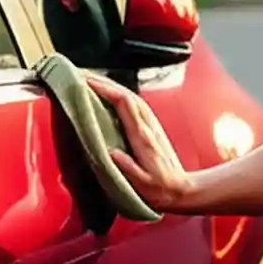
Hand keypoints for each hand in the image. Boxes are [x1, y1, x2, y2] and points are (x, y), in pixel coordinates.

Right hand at [86, 74, 192, 212]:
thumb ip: (129, 168)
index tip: (86, 82)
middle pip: (126, 93)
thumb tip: (111, 153)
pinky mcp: (150, 127)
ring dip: (111, 85)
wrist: (182, 189)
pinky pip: (133, 103)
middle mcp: (147, 125)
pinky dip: (118, 93)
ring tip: (90, 79)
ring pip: (130, 95)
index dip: (106, 90)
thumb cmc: (161, 189)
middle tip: (80, 74)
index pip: (124, 103)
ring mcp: (150, 124)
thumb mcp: (143, 184)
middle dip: (103, 81)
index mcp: (142, 137)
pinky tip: (108, 93)